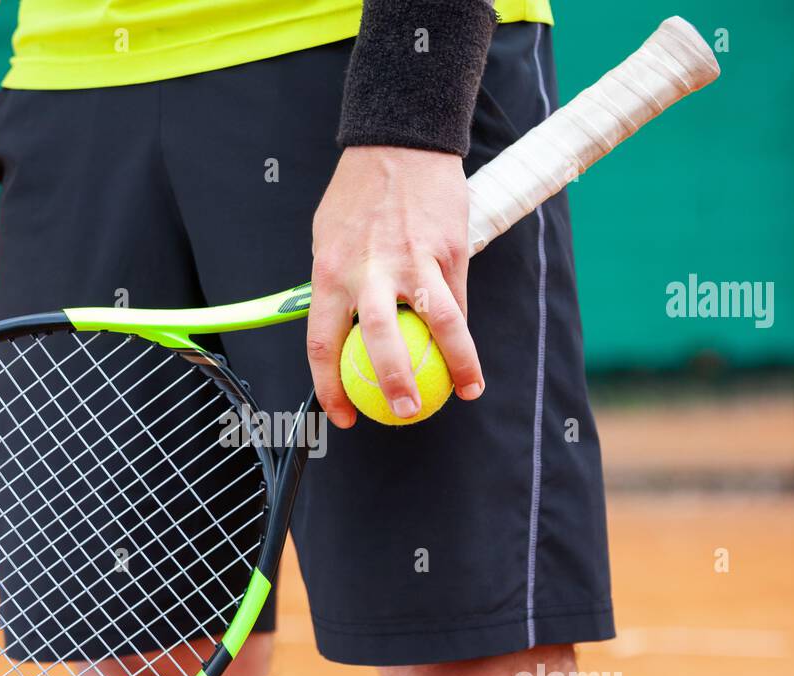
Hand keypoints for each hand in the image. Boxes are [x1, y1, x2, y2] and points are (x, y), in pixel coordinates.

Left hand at [307, 145, 483, 427]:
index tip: (343, 415)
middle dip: (393, 386)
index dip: (330, 388)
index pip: (323, 344)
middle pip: (381, 341)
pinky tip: (470, 360)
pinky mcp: (448, 249)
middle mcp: (370, 270)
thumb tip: (338, 332)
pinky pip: (457, 299)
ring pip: (438, 324)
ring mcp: (413, 260)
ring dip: (455, 365)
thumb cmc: (359, 196)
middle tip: (404, 413)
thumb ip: (335, 286)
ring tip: (463, 392)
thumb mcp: (328, 238)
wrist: (399, 141)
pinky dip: (464, 334)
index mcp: (330, 273)